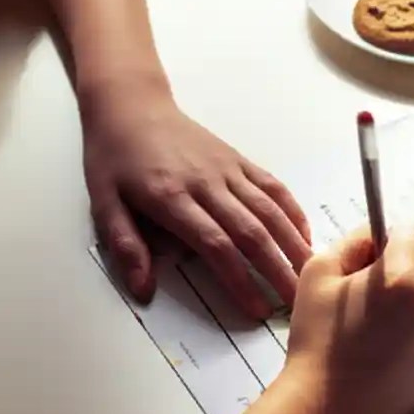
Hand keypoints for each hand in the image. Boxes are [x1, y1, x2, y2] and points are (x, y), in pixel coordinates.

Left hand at [82, 89, 311, 318]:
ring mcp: (227, 169)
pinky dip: (293, 212)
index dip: (239, 280)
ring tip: (310, 272)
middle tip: (297, 300)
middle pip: (251, 231)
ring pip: (269, 210)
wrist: (130, 104)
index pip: (215, 244)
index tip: (256, 308)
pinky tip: (305, 235)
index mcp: (171, 197)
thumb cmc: (114, 156)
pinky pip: (273, 187)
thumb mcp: (103, 202)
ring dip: (293, 243)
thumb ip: (125, 245)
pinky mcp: (239, 160)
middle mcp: (206, 183)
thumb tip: (143, 288)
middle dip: (278, 269)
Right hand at [284, 225, 413, 413]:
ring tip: (383, 325)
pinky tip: (395, 347)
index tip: (378, 254)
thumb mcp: (318, 273)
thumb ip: (354, 241)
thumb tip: (377, 234)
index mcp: (402, 278)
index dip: (393, 238)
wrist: (327, 409)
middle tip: (376, 294)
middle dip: (408, 268)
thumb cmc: (317, 341)